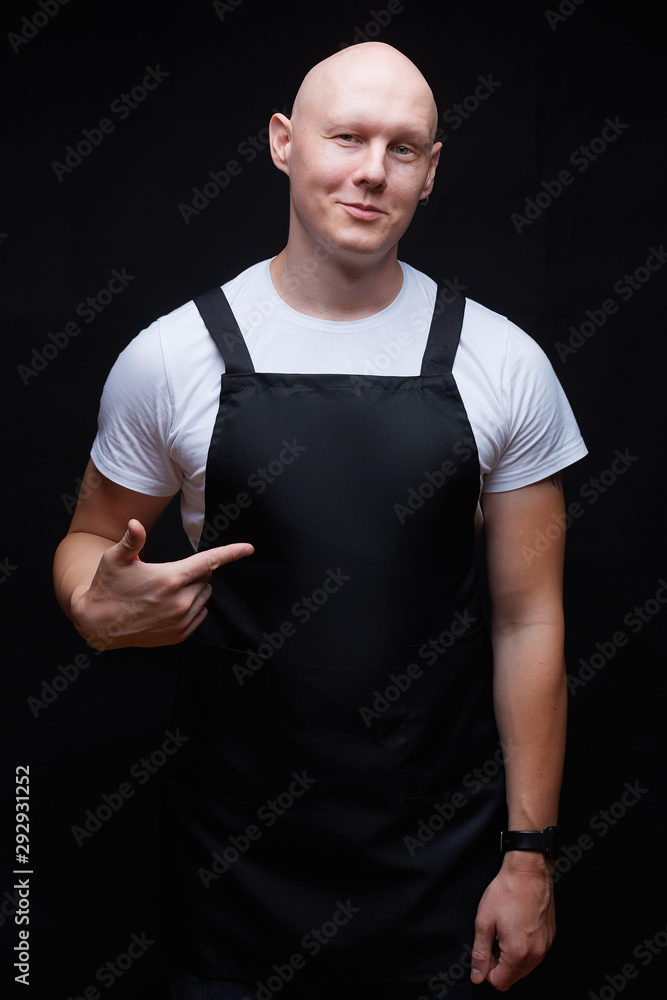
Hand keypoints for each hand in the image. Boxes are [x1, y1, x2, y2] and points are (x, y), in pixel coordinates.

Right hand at [71, 519, 253, 649]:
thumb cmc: (107, 586)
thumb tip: (136, 523)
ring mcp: (182, 620)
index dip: (231, 552)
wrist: (98, 623)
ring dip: (193, 590)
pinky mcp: (180, 634)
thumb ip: (131, 540)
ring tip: (164, 591)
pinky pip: (200, 614)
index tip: (248, 548)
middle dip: (193, 573)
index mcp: (171, 578)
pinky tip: (168, 606)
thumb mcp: (115, 559)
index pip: (209, 561)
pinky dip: (192, 607)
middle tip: (168, 574)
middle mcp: (181, 601)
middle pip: (205, 578)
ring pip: (204, 596)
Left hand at [470, 852, 555, 990]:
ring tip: (504, 931)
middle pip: (514, 976)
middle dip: (500, 963)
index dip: (487, 969)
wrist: (528, 871)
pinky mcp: (550, 936)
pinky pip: (535, 953)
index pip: (501, 982)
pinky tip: (516, 927)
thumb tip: (477, 976)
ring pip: (525, 967)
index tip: (485, 950)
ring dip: (512, 956)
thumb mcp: (484, 921)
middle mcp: (536, 954)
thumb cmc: (506, 892)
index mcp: (518, 953)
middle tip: (493, 938)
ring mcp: (546, 945)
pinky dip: (524, 947)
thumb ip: (480, 953)